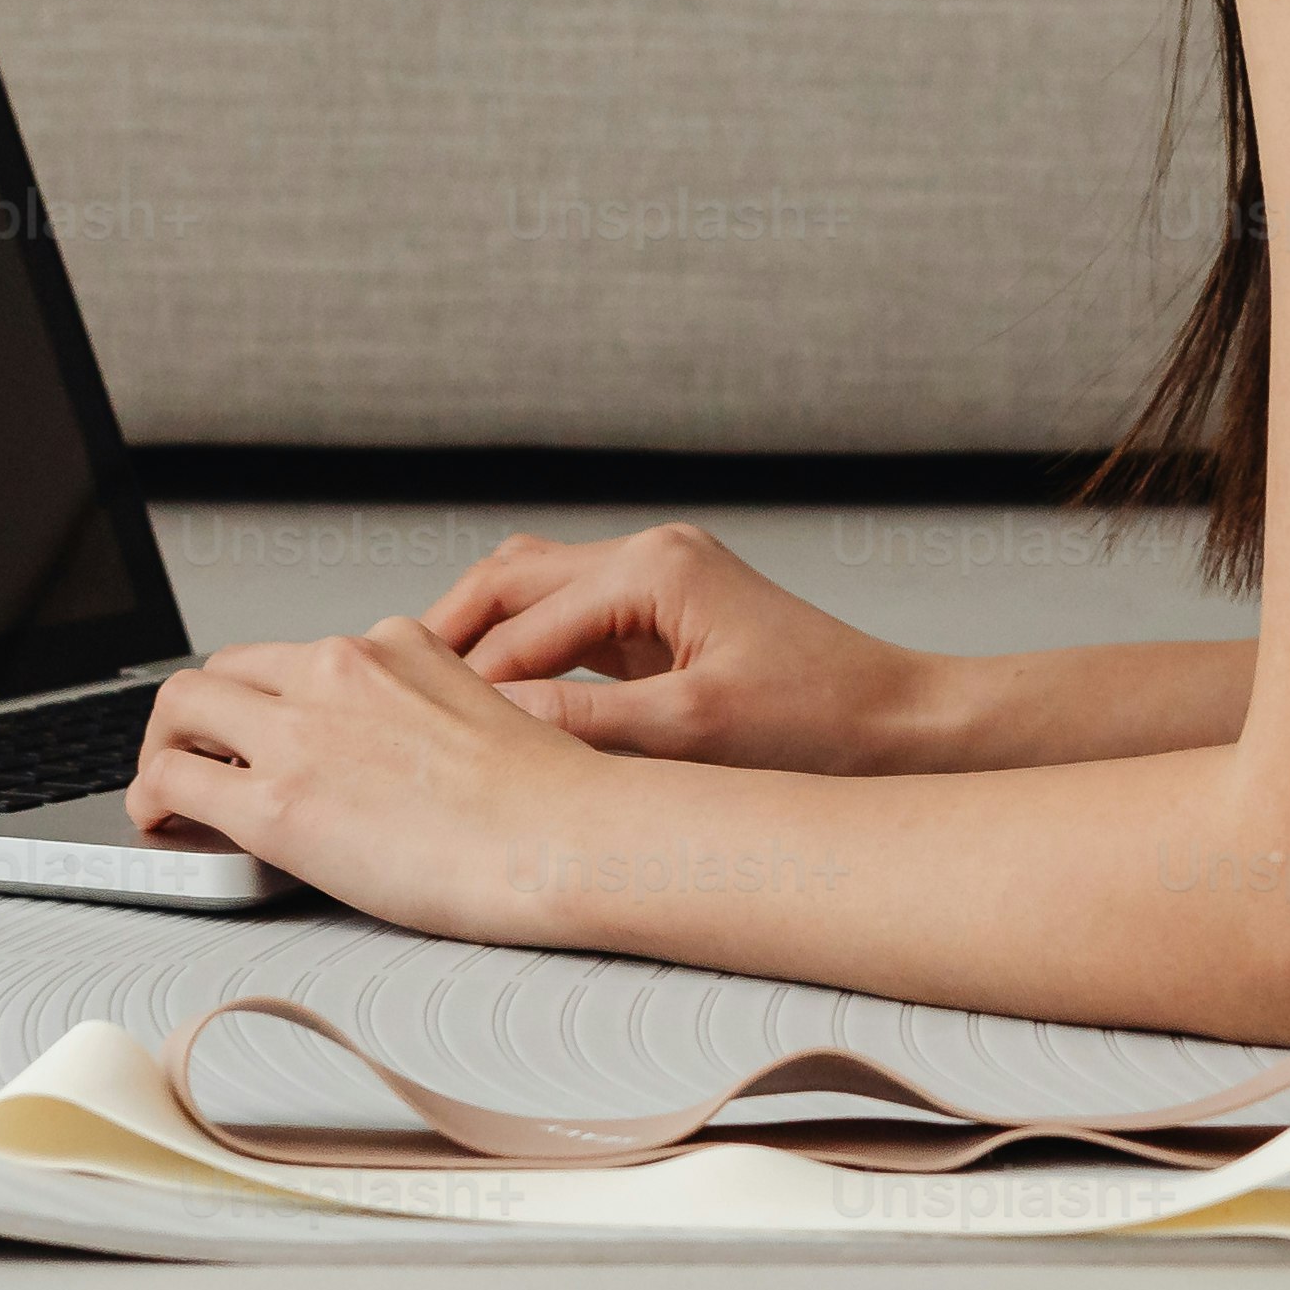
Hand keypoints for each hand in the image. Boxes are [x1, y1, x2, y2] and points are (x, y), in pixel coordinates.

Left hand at [123, 617, 616, 944]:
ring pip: (183, 706)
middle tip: (197, 755)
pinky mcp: (274, 801)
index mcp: (394, 644)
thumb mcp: (484, 711)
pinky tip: (159, 819)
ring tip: (166, 786)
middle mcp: (338, 669)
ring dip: (163, 745)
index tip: (260, 731)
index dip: (269, 699)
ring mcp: (300, 730)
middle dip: (203, 713)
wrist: (563, 839)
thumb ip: (422, 710)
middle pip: (227, 668)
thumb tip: (388, 754)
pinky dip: (151, 795)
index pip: (300, 657)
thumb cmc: (548, 801)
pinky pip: (174, 779)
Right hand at [414, 522, 934, 772]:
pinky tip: (496, 702)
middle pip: (512, 577)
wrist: (897, 724)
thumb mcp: (691, 732)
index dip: (467, 677)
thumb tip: (494, 725)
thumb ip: (586, 724)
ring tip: (428, 699)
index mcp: (654, 568)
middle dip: (451, 633)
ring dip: (483, 638)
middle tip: (391, 694)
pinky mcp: (664, 617)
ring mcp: (656, 581)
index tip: (413, 727)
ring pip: (534, 590)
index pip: (526, 617)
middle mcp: (650, 556)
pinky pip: (570, 621)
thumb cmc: (817, 722)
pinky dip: (526, 654)